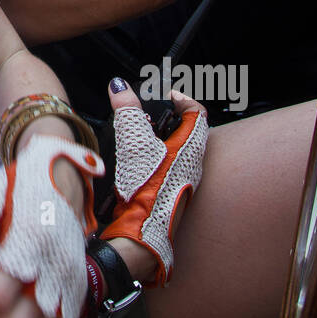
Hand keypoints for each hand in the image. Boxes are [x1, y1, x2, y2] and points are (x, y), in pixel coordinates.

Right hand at [101, 80, 207, 285]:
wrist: (143, 230)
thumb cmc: (146, 186)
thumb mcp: (134, 140)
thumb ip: (127, 110)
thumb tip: (119, 86)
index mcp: (192, 145)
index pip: (197, 112)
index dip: (182, 99)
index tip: (165, 95)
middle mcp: (193, 163)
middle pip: (188, 130)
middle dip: (168, 118)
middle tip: (149, 113)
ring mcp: (184, 180)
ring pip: (178, 150)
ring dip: (160, 139)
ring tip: (139, 135)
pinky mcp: (171, 193)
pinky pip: (168, 167)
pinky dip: (154, 158)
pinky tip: (136, 162)